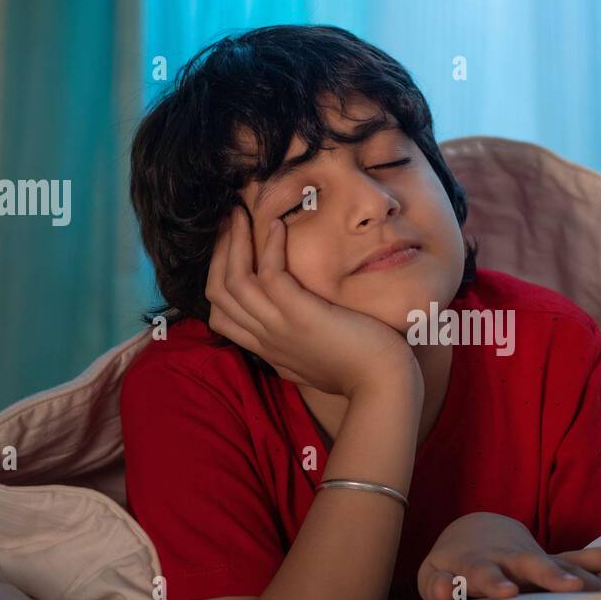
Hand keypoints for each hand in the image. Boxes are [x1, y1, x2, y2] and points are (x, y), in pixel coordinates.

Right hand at [205, 206, 419, 398]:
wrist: (382, 385)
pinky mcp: (300, 316)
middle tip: (230, 222)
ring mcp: (279, 328)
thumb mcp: (313, 363)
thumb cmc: (357, 372)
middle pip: (219, 293)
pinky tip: (279, 226)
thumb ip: (294, 347)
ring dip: (235, 242)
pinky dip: (271, 247)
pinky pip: (270, 274)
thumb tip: (291, 334)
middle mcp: (266, 338)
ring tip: (241, 214)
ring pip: (234, 281)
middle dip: (219, 253)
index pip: (220, 315)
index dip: (218, 279)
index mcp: (267, 348)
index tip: (230, 251)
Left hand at [417, 512, 600, 599]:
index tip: (505, 592)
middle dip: (549, 577)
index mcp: (478, 561)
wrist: (474, 533)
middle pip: (531, 566)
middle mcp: (510, 556)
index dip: (493, 581)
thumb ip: (436, 584)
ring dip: (584, 577)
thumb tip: (447, 592)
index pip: (484, 572)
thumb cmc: (450, 563)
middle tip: (569, 588)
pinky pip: (579, 559)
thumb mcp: (432, 573)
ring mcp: (535, 558)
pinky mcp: (551, 561)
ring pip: (561, 564)